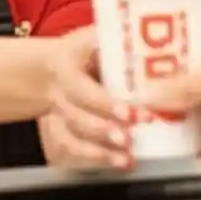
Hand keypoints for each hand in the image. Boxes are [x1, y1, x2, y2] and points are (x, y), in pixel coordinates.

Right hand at [40, 27, 133, 169]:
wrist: (49, 71)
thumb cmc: (81, 52)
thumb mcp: (93, 37)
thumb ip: (115, 37)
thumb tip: (150, 35)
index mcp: (67, 66)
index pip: (83, 87)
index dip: (106, 104)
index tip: (129, 114)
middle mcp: (59, 93)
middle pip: (77, 116)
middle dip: (104, 129)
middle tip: (129, 138)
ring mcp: (58, 116)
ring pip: (72, 138)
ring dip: (99, 151)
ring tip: (126, 157)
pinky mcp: (61, 134)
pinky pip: (72, 152)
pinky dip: (96, 161)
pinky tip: (121, 163)